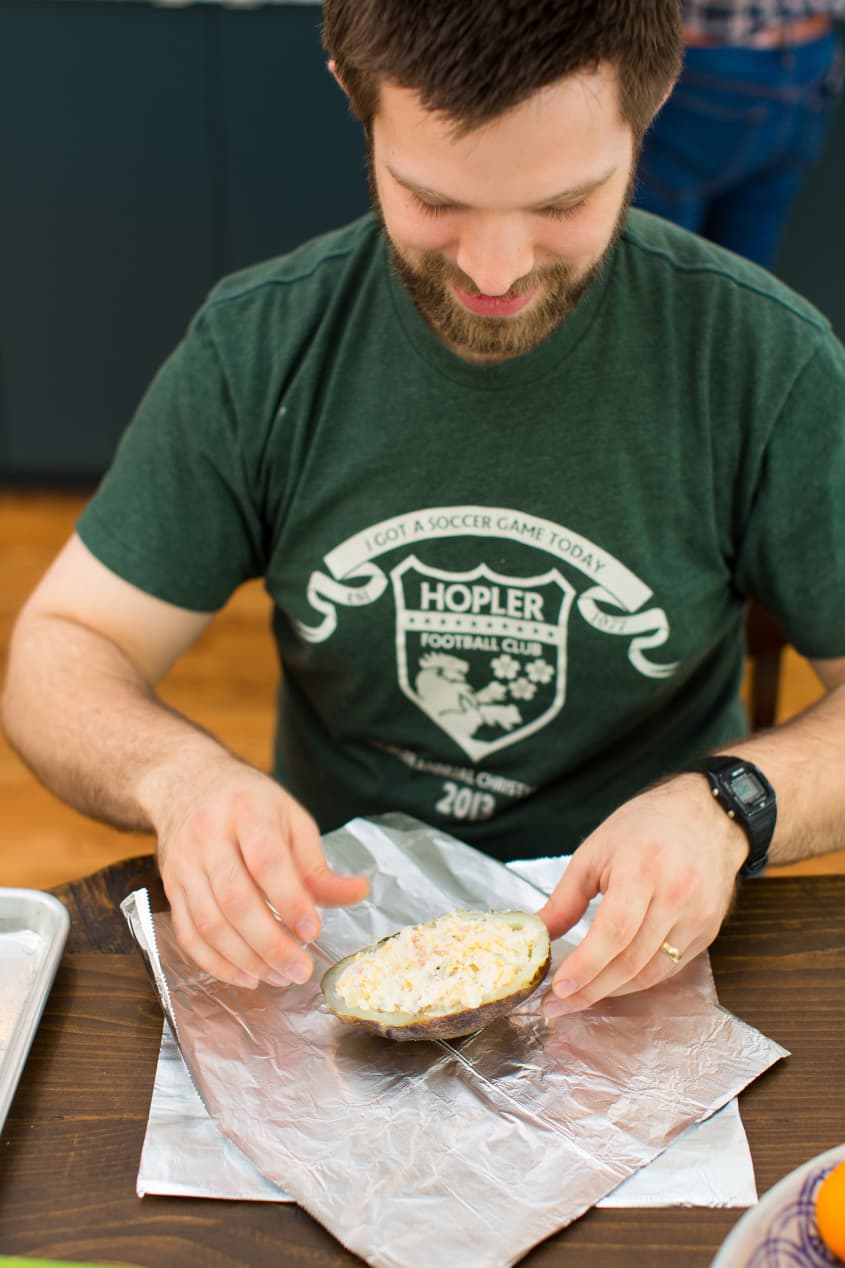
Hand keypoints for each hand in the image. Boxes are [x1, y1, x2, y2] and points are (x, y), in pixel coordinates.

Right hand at [154, 757, 368, 987]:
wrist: (188, 784)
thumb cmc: (250, 804)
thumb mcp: (291, 820)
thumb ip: (318, 864)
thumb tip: (357, 893)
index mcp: (247, 811)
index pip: (267, 861)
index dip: (290, 900)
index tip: (313, 931)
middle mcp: (209, 836)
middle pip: (235, 899)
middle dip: (270, 943)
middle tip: (300, 969)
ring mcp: (184, 863)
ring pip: (209, 922)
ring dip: (245, 959)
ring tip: (278, 976)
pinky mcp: (170, 887)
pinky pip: (187, 933)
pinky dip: (214, 962)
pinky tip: (244, 975)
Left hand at [536, 775, 748, 1015]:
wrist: (709, 815)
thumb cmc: (647, 826)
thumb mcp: (596, 850)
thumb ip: (565, 897)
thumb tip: (539, 933)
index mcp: (642, 871)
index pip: (614, 932)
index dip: (586, 966)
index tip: (558, 988)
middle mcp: (676, 896)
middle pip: (632, 960)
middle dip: (591, 990)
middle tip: (557, 1006)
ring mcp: (697, 917)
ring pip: (652, 972)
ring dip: (613, 991)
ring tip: (579, 998)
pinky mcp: (709, 931)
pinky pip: (671, 968)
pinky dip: (639, 980)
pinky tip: (613, 982)